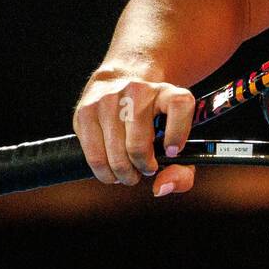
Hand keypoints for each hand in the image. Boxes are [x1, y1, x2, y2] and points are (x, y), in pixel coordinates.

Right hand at [72, 72, 197, 197]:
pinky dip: (105, 173)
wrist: (121, 81)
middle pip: (139, 143)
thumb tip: (160, 188)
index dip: (178, 133)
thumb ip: (182, 171)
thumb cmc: (153, 120)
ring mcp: (109, 99)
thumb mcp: (177, 138)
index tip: (173, 152)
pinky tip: (112, 171)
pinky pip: (95, 156)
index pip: (179, 105)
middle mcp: (138, 91)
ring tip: (129, 172)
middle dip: (144, 167)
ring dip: (124, 173)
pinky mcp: (86, 111)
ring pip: (116, 153)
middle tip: (146, 169)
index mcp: (167, 92)